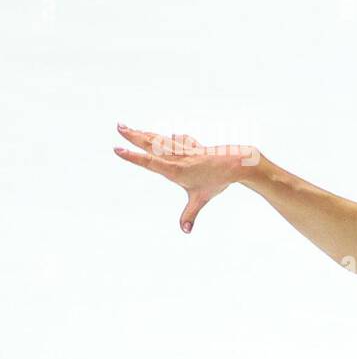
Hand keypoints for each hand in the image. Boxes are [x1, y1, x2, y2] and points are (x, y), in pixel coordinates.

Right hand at [113, 123, 261, 232]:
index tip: (118, 149)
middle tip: (119, 127)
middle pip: (152, 145)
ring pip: (161, 140)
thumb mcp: (201, 199)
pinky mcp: (193, 146)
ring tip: (130, 127)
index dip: (133, 157)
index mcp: (174, 170)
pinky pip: (179, 140)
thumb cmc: (217, 181)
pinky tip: (171, 136)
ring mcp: (184, 149)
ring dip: (145, 133)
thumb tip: (185, 230)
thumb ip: (190, 214)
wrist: (235, 163)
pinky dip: (172, 139)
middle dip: (133, 136)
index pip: (149, 163)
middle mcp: (176, 157)